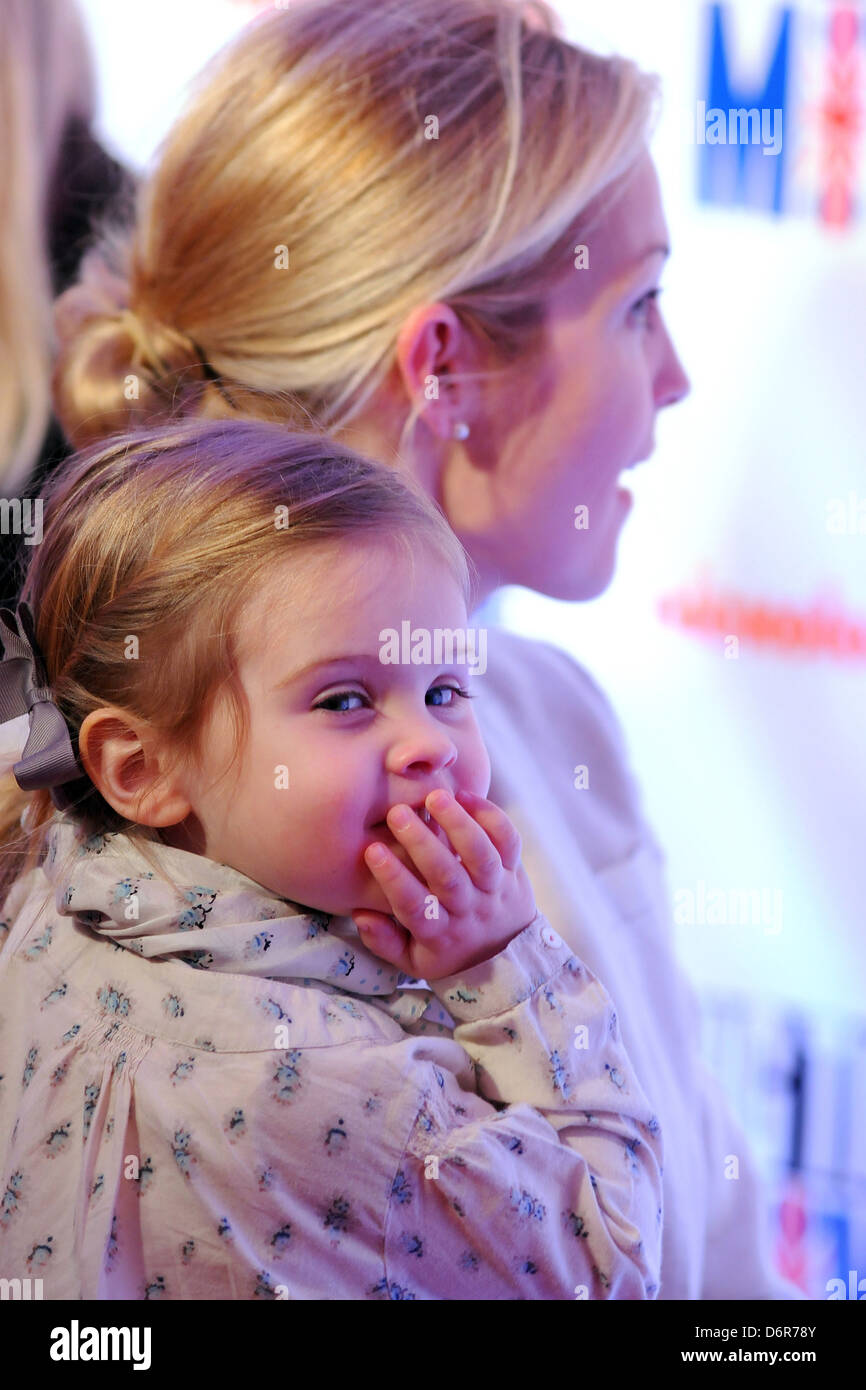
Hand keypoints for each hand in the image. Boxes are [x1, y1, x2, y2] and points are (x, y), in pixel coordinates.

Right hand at [351, 788, 536, 979]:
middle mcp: (469, 910)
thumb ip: (384, 941)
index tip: (372, 850)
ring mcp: (494, 888)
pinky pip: (508, 841)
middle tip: (397, 813)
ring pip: (480, 855)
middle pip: (447, 876)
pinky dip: (491, 817)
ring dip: (458, 823)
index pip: (414, 907)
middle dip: (421, 842)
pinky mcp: (514, 869)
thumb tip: (360, 914)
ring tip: (435, 797)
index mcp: (440, 933)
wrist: (507, 957)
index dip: (393, 879)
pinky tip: (466, 797)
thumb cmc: (450, 952)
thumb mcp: (413, 961)